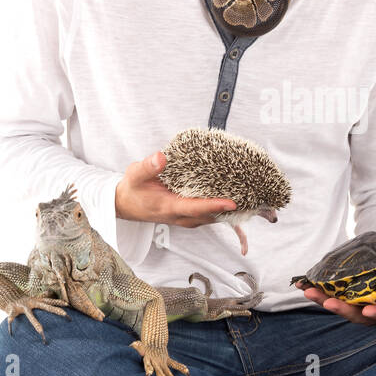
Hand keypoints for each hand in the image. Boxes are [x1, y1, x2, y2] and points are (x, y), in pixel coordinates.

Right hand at [115, 151, 236, 225]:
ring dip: (227, 209)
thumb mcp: (134, 175)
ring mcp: (185, 218)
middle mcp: (180, 216)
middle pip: (210, 215)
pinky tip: (232, 196)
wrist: (125, 205)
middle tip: (250, 196)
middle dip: (229, 208)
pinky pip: (208, 213)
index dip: (214, 205)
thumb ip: (148, 167)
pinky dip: (220, 207)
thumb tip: (161, 157)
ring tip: (247, 197)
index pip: (196, 208)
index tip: (232, 202)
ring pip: (211, 217)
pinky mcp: (188, 215)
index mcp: (169, 207)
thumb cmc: (132, 190)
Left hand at [297, 270, 375, 325]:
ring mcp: (365, 309)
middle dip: (343, 309)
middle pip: (359, 316)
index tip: (368, 311)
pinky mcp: (354, 302)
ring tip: (308, 291)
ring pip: (344, 308)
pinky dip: (323, 293)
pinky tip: (306, 286)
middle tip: (327, 301)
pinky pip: (337, 299)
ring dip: (326, 300)